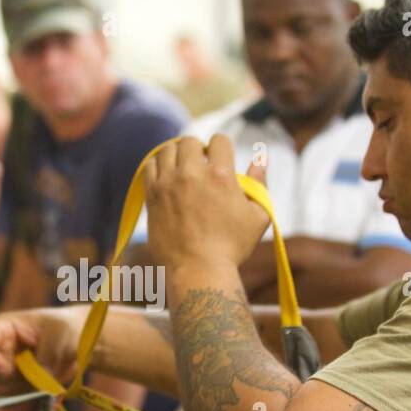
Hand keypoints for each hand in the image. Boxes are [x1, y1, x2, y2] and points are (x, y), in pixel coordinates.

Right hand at [0, 306, 85, 393]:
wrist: (80, 342)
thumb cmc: (66, 328)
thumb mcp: (59, 335)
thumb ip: (47, 357)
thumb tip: (39, 380)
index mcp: (4, 328)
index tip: (2, 368)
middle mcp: (0, 349)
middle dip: (6, 376)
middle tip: (31, 373)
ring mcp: (8, 368)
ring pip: (0, 387)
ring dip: (22, 386)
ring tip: (48, 373)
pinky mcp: (17, 384)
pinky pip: (15, 396)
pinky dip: (30, 393)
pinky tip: (47, 381)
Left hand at [144, 135, 269, 271]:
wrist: (198, 270)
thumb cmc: (233, 247)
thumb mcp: (258, 215)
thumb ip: (260, 182)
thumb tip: (261, 157)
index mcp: (220, 175)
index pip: (218, 140)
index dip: (222, 147)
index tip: (221, 160)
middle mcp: (191, 174)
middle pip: (189, 141)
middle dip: (197, 149)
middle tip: (201, 166)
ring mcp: (168, 184)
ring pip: (167, 150)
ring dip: (176, 155)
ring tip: (182, 169)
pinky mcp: (152, 196)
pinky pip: (149, 167)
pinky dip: (158, 167)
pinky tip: (166, 177)